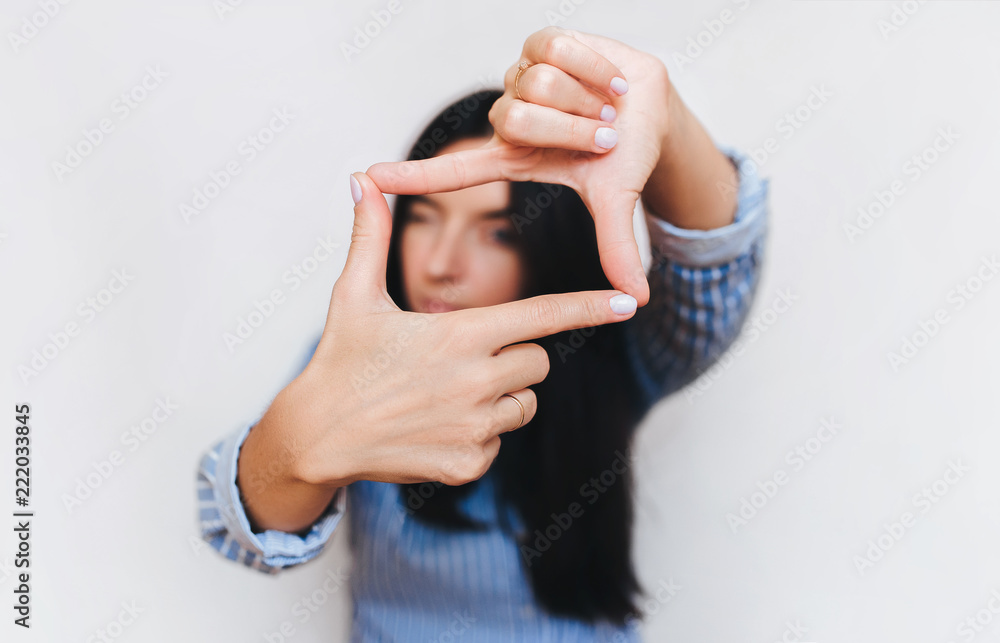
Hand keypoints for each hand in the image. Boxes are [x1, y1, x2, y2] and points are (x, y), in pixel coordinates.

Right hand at [260, 172, 638, 493]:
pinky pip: (497, 442)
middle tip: (468, 357)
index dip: (589, 307)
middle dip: (517, 356)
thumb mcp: (353, 295)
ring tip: (445, 393)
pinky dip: (478, 434)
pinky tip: (435, 427)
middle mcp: (475, 381)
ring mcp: (473, 427)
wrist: (317, 436)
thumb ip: (368, 236)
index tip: (629, 302)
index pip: (541, 316)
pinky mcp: (467, 464)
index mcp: (458, 335)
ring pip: (523, 403)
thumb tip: (359, 179)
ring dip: (500, 395)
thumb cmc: (340, 360)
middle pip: (537, 362)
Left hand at [366, 27, 677, 306]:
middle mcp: (509, 119)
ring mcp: (522, 79)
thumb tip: (635, 299)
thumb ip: (616, 246)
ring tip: (606, 105)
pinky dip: (595, 67)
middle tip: (602, 134)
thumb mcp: (614, 201)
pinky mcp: (541, 43)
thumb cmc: (623, 156)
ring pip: (536, 84)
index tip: (370, 179)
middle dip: (569, 129)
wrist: (654, 110)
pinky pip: (558, 50)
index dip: (413, 176)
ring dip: (586, 99)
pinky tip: (609, 79)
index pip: (454, 171)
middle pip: (515, 119)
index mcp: (514, 159)